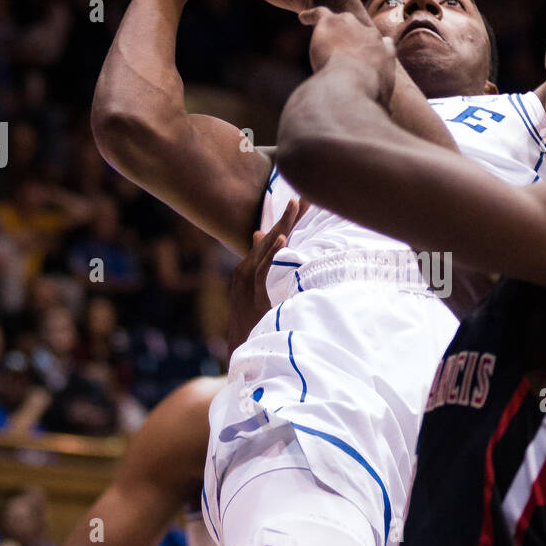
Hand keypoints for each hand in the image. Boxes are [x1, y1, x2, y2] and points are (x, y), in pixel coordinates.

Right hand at [227, 198, 308, 351]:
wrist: (241, 349)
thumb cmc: (251, 322)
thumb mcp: (253, 290)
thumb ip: (260, 264)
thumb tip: (262, 234)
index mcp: (248, 268)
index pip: (269, 237)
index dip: (285, 220)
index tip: (301, 202)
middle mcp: (245, 271)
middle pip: (269, 237)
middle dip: (287, 216)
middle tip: (304, 195)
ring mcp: (248, 282)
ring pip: (267, 249)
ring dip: (283, 227)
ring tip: (295, 206)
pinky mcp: (252, 295)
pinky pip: (263, 270)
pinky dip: (272, 254)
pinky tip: (281, 239)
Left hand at [298, 6, 395, 104]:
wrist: (350, 84)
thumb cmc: (367, 99)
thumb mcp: (382, 103)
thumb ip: (384, 104)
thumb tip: (388, 115)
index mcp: (385, 53)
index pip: (384, 45)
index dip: (376, 50)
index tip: (370, 55)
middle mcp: (371, 35)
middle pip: (362, 31)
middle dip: (354, 38)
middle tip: (343, 46)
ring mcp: (351, 25)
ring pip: (342, 20)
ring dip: (334, 25)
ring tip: (323, 28)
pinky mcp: (331, 22)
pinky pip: (320, 12)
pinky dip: (311, 15)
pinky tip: (302, 18)